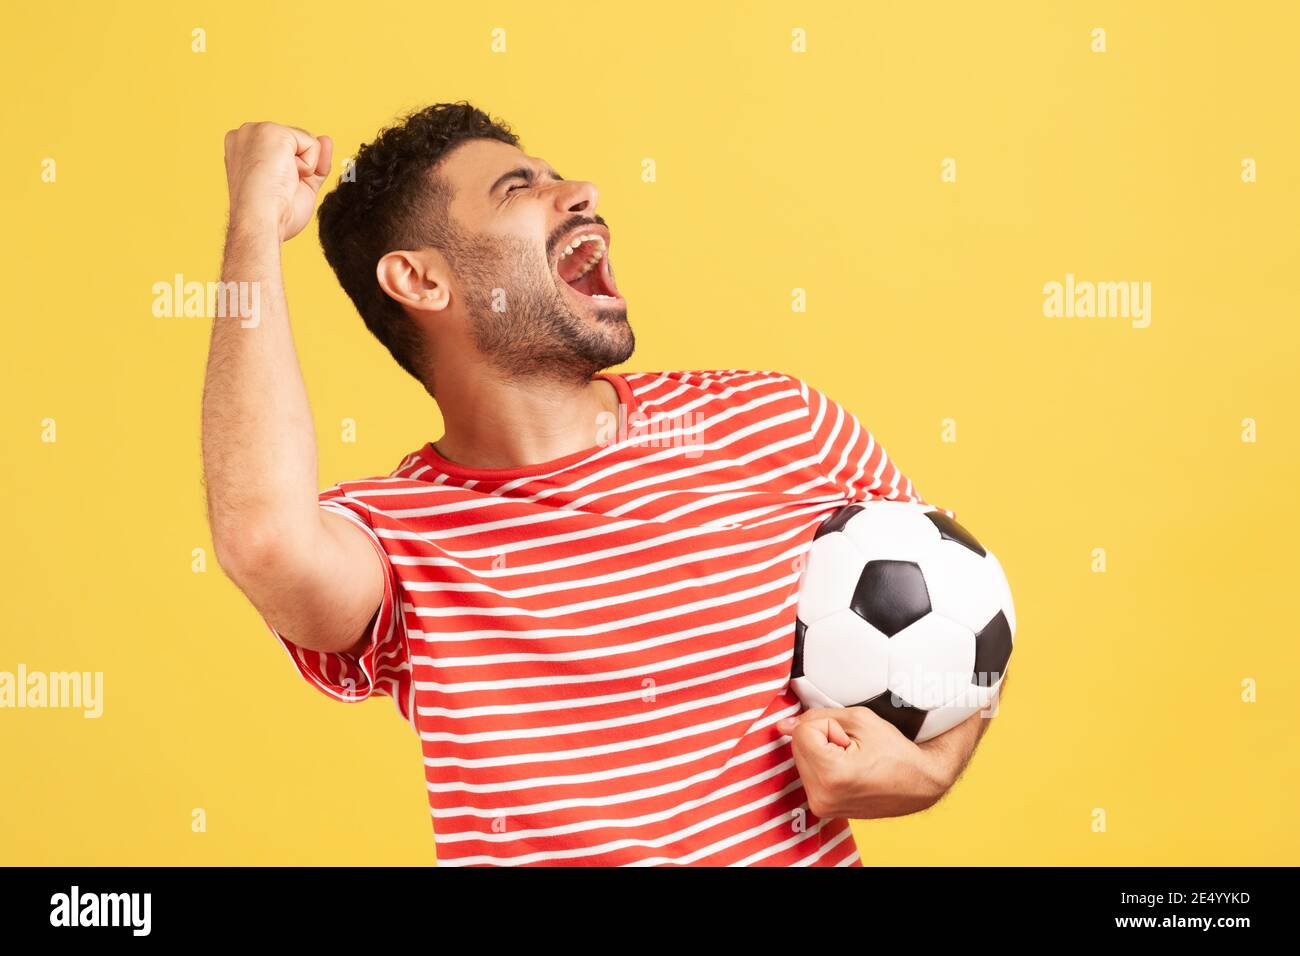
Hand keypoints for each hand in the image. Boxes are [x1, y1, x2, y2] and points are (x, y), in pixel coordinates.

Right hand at [223, 122, 332, 241]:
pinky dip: (308, 165)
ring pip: (305, 142)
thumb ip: (311, 162)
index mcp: (244, 149)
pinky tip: (287, 175)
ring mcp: (256, 130)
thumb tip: (326, 139)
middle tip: (279, 187)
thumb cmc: (273, 214)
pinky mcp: (272, 131)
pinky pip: (312, 144)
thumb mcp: (297, 185)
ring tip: (281, 182)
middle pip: (296, 143)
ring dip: (303, 168)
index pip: (286, 150)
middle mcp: (246, 134)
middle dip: (300, 168)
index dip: (294, 171)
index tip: (275, 188)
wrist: (260, 222)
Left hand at [776, 704, 988, 819]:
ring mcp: (821, 806)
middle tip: (851, 748)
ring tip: (850, 759)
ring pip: (800, 759)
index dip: (826, 725)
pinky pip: (807, 774)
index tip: (850, 738)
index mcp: (832, 775)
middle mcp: (822, 796)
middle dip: (820, 738)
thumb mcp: (859, 719)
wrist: (919, 784)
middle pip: (797, 746)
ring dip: (820, 751)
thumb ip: (817, 717)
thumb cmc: (895, 750)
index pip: (801, 731)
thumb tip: (782, 726)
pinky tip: (844, 769)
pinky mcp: (822, 809)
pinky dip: (821, 765)